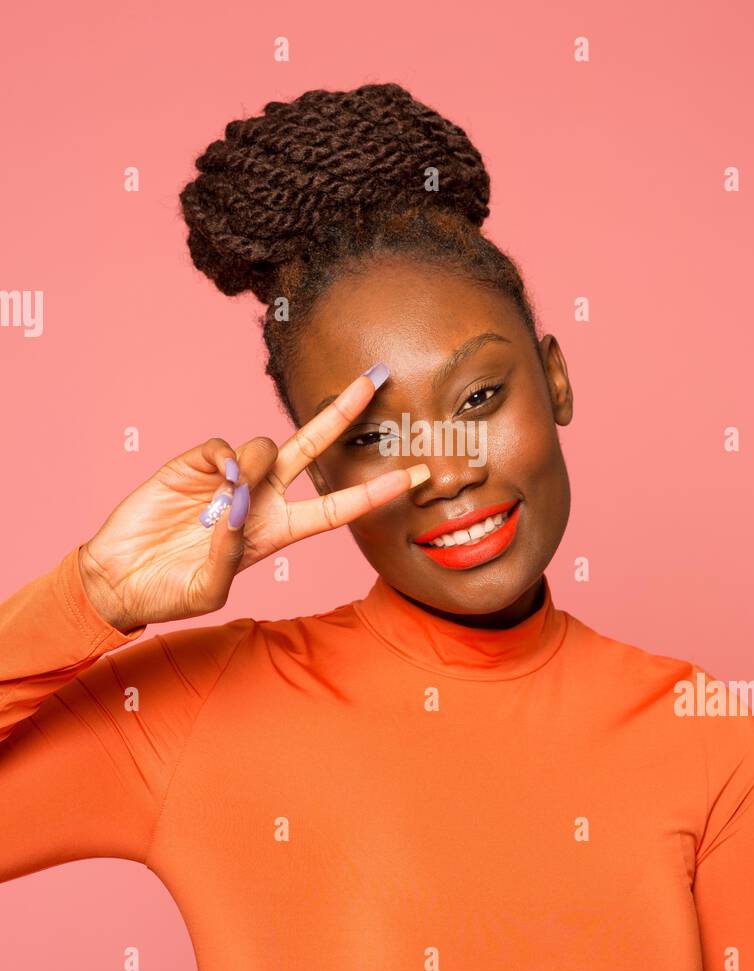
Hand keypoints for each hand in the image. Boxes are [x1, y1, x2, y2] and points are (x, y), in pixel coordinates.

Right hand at [78, 369, 426, 630]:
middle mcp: (263, 498)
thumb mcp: (209, 589)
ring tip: (226, 505)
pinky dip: (224, 463)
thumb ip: (229, 553)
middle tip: (377, 378)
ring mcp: (231, 478)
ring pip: (266, 447)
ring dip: (256, 469)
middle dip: (345, 413)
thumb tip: (239, 502)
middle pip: (314, 448)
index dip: (377, 493)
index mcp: (279, 532)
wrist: (119, 579)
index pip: (338, 507)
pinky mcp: (197, 464)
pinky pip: (224, 448)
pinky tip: (213, 485)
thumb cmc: (170, 592)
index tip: (417, 477)